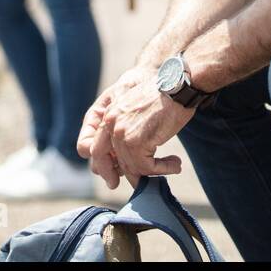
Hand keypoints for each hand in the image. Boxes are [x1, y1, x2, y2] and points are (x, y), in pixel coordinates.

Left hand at [80, 63, 195, 189]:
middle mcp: (110, 124)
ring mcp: (121, 134)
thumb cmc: (162, 96)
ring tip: (171, 166)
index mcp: (107, 115)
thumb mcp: (134, 109)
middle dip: (112, 175)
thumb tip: (124, 157)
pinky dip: (163, 169)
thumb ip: (123, 127)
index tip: (114, 172)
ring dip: (152, 172)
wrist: (177, 86)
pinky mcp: (136, 142)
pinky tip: (176, 164)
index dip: (102, 163)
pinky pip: (146, 169)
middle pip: (102, 160)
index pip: (94, 147)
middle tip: (127, 185)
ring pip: (130, 167)